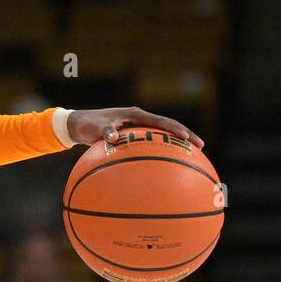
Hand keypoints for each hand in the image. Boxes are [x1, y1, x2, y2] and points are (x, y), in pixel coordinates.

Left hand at [66, 107, 202, 148]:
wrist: (79, 125)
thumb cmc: (86, 125)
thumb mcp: (94, 127)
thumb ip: (104, 131)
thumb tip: (113, 138)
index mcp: (135, 114)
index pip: (161, 121)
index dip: (175, 129)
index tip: (187, 138)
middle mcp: (140, 119)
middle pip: (168, 127)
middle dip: (185, 136)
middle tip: (201, 147)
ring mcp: (138, 127)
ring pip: (162, 135)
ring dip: (176, 144)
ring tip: (193, 157)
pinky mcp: (134, 136)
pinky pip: (151, 144)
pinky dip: (160, 151)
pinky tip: (167, 167)